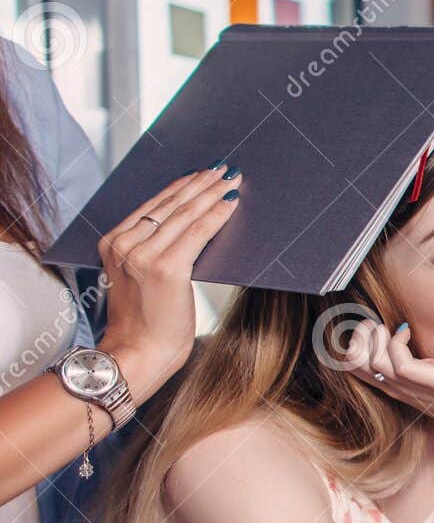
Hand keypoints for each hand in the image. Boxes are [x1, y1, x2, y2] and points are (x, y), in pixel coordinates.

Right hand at [98, 166, 240, 396]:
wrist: (139, 353)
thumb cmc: (147, 322)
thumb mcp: (142, 279)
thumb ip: (153, 252)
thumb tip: (188, 229)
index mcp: (112, 242)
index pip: (153, 205)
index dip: (180, 186)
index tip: (201, 173)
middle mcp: (124, 243)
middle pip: (170, 204)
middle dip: (200, 183)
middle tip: (224, 168)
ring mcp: (143, 254)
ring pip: (185, 214)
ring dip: (212, 194)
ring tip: (232, 180)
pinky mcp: (165, 268)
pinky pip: (197, 233)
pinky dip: (216, 216)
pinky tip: (231, 204)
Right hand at [343, 320, 433, 446]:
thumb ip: (429, 363)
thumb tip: (419, 336)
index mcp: (403, 388)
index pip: (358, 369)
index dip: (354, 345)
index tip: (372, 327)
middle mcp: (403, 389)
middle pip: (354, 365)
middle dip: (356, 338)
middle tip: (374, 324)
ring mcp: (415, 387)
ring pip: (370, 362)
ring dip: (373, 337)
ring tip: (389, 327)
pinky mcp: (431, 381)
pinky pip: (397, 361)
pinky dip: (396, 341)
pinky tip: (408, 332)